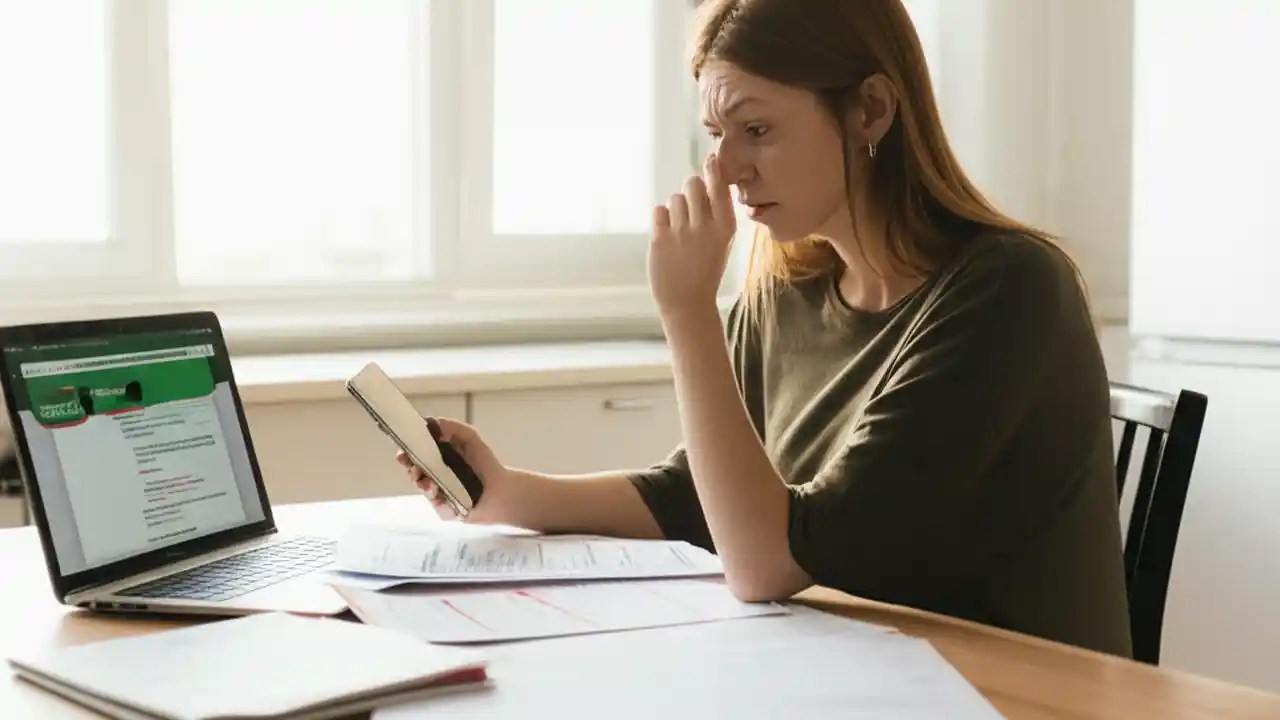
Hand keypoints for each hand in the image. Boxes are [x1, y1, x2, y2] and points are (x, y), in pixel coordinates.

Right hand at [395, 417, 542, 526]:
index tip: (403, 453)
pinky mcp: (446, 510)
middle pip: (414, 473)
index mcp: (437, 458)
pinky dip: (439, 501)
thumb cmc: (486, 463)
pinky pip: (437, 506)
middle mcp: (435, 476)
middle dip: (412, 470)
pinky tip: (442, 496)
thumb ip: (452, 427)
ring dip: (424, 485)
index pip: (414, 455)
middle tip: (416, 469)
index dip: (405, 454)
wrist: (502, 489)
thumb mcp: (470, 437)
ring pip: (423, 490)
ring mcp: (439, 494)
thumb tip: (430, 422)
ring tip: (432, 484)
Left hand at [647, 154, 736, 318]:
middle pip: (693, 184)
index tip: (710, 160)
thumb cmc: (706, 268)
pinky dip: (661, 219)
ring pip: (675, 198)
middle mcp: (705, 227)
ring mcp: (681, 233)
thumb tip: (708, 177)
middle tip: (690, 206)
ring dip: (675, 208)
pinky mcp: (660, 239)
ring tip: (679, 230)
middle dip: (690, 189)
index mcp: (725, 227)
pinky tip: (667, 235)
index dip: (713, 169)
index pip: (719, 186)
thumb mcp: (722, 242)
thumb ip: (717, 213)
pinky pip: (659, 210)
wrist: (687, 302)